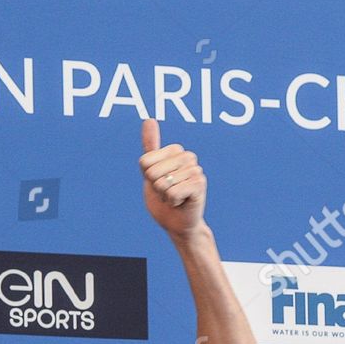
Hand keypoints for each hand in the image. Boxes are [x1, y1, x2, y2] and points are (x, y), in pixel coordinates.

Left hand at [139, 118, 205, 237]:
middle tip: (168, 193)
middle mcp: (188, 156)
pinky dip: (172, 202)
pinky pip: (172, 192)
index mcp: (176, 150)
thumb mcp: (150, 172)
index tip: (160, 183)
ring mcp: (196, 170)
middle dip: (156, 188)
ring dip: (165, 197)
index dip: (148, 178)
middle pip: (152, 172)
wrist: (178, 224)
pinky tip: (181, 202)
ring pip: (161, 184)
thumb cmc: (164, 199)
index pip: (145, 162)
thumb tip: (149, 118)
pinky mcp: (199, 185)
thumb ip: (150, 147)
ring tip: (175, 198)